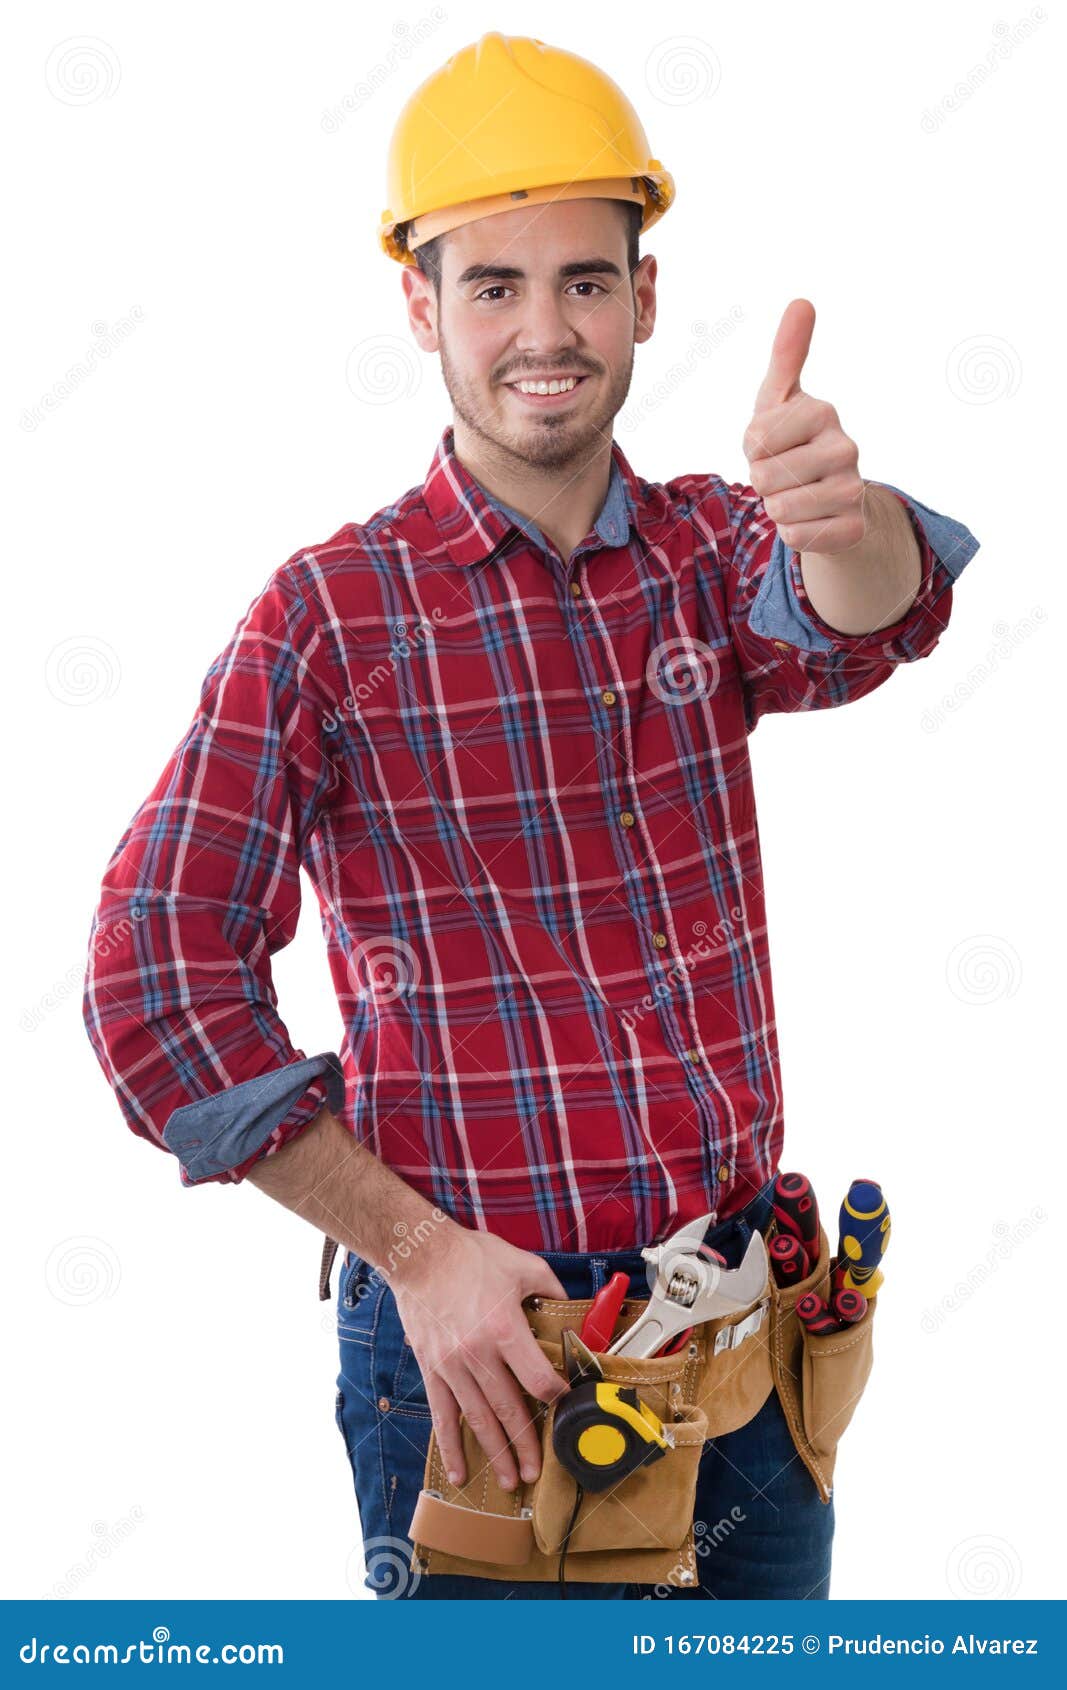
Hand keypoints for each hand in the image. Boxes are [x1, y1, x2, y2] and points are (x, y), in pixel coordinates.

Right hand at [391, 1225, 569, 1492]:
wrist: (420, 1255)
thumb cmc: (472, 1257)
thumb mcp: (523, 1265)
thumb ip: (552, 1290)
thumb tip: (572, 1311)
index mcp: (506, 1330)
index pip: (538, 1380)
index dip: (556, 1397)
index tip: (565, 1405)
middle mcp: (478, 1354)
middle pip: (509, 1411)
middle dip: (526, 1446)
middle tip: (536, 1472)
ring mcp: (452, 1366)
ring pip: (478, 1420)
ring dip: (495, 1454)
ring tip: (509, 1480)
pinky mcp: (432, 1369)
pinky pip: (442, 1415)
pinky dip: (450, 1447)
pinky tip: (458, 1472)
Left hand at [742, 298, 866, 555]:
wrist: (831, 499)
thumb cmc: (794, 442)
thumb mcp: (781, 399)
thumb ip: (786, 354)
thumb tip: (802, 301)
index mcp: (823, 411)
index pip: (755, 439)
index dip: (753, 449)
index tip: (775, 444)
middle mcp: (846, 448)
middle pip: (764, 476)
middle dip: (764, 481)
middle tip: (786, 473)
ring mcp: (853, 489)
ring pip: (780, 509)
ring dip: (777, 508)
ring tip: (798, 494)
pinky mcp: (852, 527)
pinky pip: (796, 537)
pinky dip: (793, 534)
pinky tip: (812, 519)